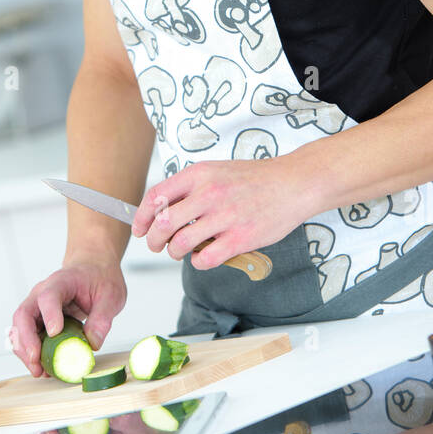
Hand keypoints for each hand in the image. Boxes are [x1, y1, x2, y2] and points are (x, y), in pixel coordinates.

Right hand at [9, 259, 126, 376]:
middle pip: (24, 314)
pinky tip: (40, 367)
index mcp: (61, 282)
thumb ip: (102, 319)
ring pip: (19, 328)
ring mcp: (36, 306)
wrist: (92, 269)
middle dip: (27, 340)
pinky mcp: (37, 320)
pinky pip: (25, 336)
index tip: (55, 333)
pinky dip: (29, 353)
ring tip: (38, 371)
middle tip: (36, 361)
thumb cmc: (100, 278)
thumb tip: (92, 344)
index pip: (49, 296)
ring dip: (25, 351)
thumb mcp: (111, 295)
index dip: (50, 314)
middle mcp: (42, 293)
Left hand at [130, 156, 309, 268]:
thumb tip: (162, 210)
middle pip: (163, 224)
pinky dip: (198, 262)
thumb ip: (190, 187)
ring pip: (180, 244)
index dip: (141, 217)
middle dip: (154, 241)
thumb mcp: (217, 170)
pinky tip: (204, 257)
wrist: (293, 183)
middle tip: (157, 245)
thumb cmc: (256, 179)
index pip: (156, 197)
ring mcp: (225, 217)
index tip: (139, 229)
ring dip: (175, 253)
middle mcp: (209, 193)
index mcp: (200, 174)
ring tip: (181, 251)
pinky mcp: (240, 238)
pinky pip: (205, 259)